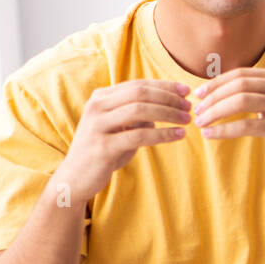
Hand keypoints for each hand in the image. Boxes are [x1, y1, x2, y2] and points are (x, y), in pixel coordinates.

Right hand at [56, 79, 191, 202]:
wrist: (75, 179)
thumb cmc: (103, 150)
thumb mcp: (119, 126)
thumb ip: (138, 113)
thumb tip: (169, 104)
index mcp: (101, 97)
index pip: (138, 84)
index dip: (165, 86)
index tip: (186, 91)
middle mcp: (96, 106)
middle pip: (141, 93)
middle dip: (169, 98)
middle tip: (189, 106)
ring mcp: (97, 126)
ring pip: (140, 110)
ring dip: (168, 113)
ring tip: (187, 120)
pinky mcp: (103, 147)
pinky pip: (139, 136)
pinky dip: (163, 134)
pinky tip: (179, 135)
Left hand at [191, 67, 264, 181]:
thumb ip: (255, 93)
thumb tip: (215, 86)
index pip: (242, 74)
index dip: (217, 82)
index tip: (198, 94)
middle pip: (240, 85)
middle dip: (214, 97)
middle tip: (197, 110)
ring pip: (241, 101)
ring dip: (216, 112)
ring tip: (201, 122)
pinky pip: (246, 125)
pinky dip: (224, 130)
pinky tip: (210, 135)